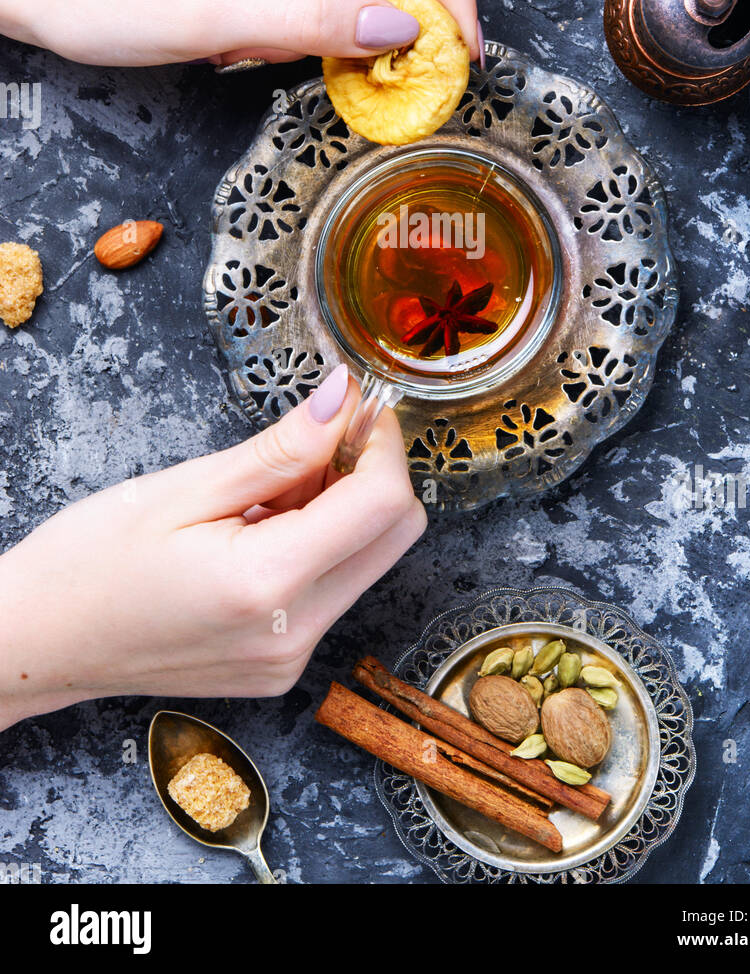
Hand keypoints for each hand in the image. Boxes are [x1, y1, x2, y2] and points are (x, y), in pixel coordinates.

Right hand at [0, 366, 424, 730]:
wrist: (40, 642)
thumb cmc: (91, 561)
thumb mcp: (186, 486)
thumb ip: (281, 448)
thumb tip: (345, 398)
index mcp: (267, 584)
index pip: (383, 504)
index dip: (381, 442)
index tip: (354, 406)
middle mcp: (294, 635)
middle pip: (395, 536)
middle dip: (370, 473)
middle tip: (313, 440)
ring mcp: (291, 660)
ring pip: (368, 561)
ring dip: (342, 509)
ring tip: (265, 490)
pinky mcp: (282, 667)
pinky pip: (334, 591)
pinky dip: (317, 546)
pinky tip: (258, 529)